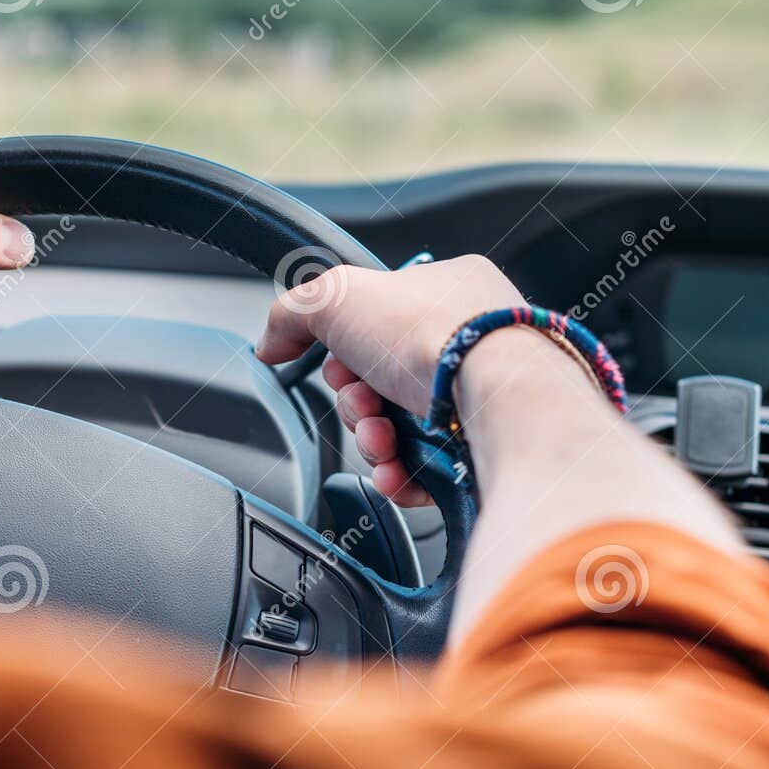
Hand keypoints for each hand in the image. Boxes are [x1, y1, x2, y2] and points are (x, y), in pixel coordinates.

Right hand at [254, 255, 536, 506]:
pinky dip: (400, 474)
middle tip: (362, 403)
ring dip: (371, 441)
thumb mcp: (338, 294)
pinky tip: (395, 471)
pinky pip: (426, 469)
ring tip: (380, 440)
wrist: (499, 396)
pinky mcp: (484, 449)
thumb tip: (270, 345)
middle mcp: (469, 345)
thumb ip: (293, 312)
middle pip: (380, 383)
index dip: (343, 349)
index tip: (336, 362)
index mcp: (447, 294)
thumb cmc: (437, 334)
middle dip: (354, 403)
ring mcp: (479, 399)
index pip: (377, 323)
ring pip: (399, 430)